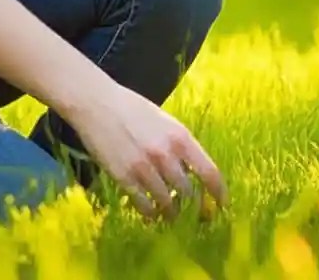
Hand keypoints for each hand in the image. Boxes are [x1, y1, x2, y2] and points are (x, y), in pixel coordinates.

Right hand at [66, 81, 226, 218]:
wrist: (96, 104)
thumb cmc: (132, 108)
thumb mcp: (165, 121)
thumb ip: (179, 145)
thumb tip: (193, 169)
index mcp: (180, 137)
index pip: (209, 172)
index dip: (219, 192)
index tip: (222, 204)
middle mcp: (166, 154)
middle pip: (189, 192)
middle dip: (192, 206)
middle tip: (192, 213)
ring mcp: (144, 168)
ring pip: (167, 202)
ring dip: (171, 211)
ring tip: (171, 214)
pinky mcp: (124, 177)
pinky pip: (143, 204)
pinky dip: (150, 212)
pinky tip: (151, 213)